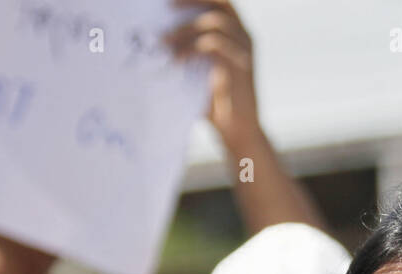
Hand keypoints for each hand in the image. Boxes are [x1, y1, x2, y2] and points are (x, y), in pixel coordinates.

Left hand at [167, 0, 259, 149]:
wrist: (237, 133)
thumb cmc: (216, 105)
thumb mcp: (200, 72)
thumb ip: (188, 51)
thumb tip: (157, 39)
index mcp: (237, 34)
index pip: (219, 2)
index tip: (170, 0)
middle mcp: (244, 37)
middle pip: (221, 2)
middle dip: (193, 0)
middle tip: (167, 6)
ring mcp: (244, 50)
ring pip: (215, 22)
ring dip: (185, 29)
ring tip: (163, 42)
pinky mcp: (239, 67)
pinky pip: (213, 46)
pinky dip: (190, 49)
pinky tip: (175, 60)